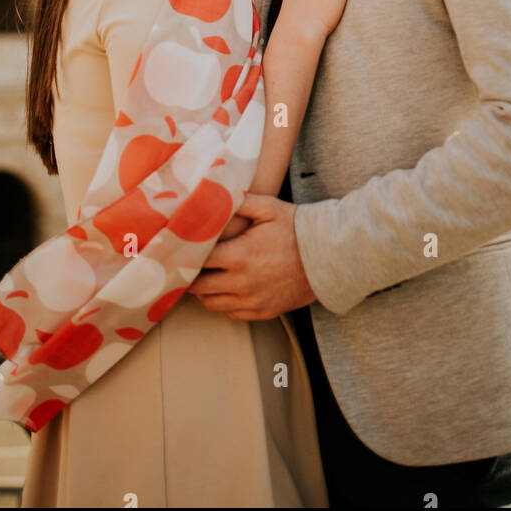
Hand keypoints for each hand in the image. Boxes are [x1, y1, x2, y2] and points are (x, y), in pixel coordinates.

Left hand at [187, 194, 316, 318]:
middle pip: (198, 287)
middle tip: (191, 265)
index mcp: (238, 255)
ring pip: (211, 304)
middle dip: (191, 276)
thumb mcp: (269, 208)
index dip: (186, 255)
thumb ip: (240, 202)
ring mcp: (252, 301)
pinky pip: (231, 313)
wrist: (327, 258)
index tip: (183, 249)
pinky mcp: (262, 312)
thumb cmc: (297, 229)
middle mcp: (241, 283)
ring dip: (205, 292)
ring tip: (208, 277)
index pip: (197, 261)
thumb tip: (216, 196)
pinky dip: (225, 303)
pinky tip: (229, 288)